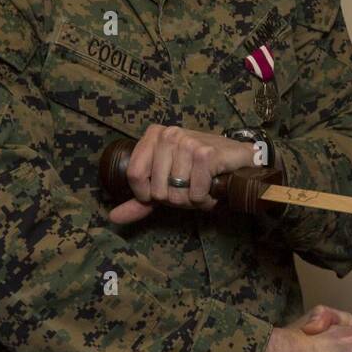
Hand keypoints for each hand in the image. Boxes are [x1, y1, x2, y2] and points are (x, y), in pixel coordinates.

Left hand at [108, 124, 257, 223]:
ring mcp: (187, 141)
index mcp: (154, 135)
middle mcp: (169, 134)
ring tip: (203, 186)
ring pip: (176, 194)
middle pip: (157, 189)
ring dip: (193, 199)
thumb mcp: (166, 182)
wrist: (239, 159)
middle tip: (190, 187)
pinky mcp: (206, 153)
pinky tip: (212, 187)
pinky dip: (205, 199)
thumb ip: (141, 200)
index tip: (163, 191)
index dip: (147, 193)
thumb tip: (113, 217)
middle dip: (175, 198)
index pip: (134, 175)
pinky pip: (195, 194)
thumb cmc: (200, 170)